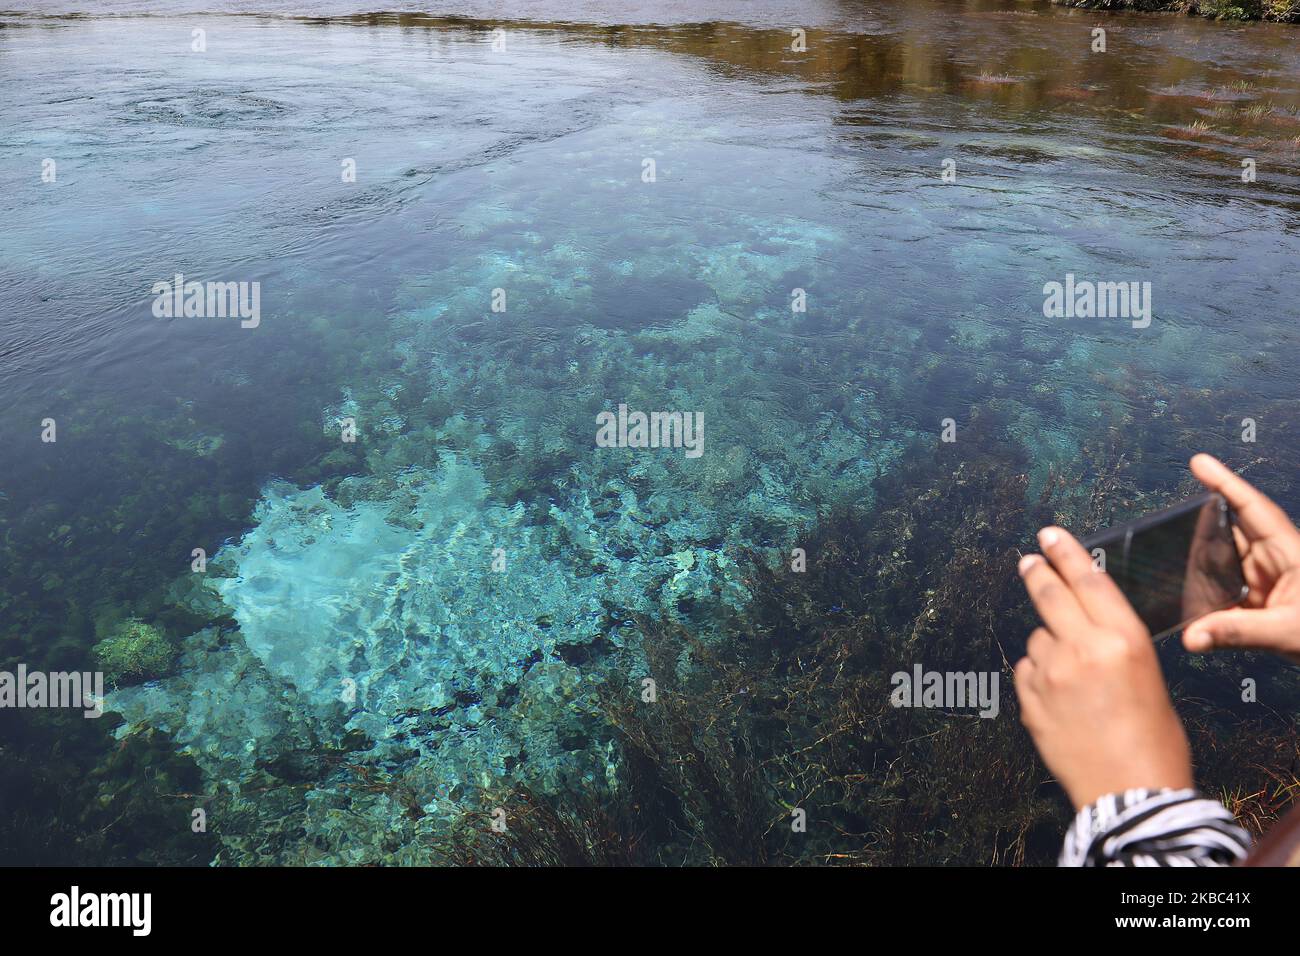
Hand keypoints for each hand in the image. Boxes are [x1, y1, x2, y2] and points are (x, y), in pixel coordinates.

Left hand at [1015, 527, 1191, 810]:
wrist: (1132, 792)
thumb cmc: (1154, 739)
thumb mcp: (1147, 675)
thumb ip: (1113, 643)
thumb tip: (1085, 624)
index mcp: (1122, 639)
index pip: (1088, 579)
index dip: (1066, 552)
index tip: (1049, 534)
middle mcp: (1081, 648)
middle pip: (1048, 595)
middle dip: (1037, 573)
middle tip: (1028, 561)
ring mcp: (1049, 674)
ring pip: (1037, 639)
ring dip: (1048, 645)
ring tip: (1073, 678)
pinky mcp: (1028, 700)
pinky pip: (1026, 671)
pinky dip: (1037, 676)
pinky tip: (1058, 698)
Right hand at [1184, 454, 1299, 664]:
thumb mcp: (1287, 633)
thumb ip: (1237, 633)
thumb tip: (1191, 636)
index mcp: (1291, 553)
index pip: (1254, 510)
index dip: (1226, 484)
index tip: (1200, 463)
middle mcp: (1277, 561)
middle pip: (1233, 531)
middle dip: (1203, 524)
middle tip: (1171, 524)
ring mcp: (1268, 581)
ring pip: (1226, 561)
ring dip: (1203, 565)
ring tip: (1175, 567)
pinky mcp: (1261, 602)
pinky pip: (1227, 589)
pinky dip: (1208, 592)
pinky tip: (1192, 601)